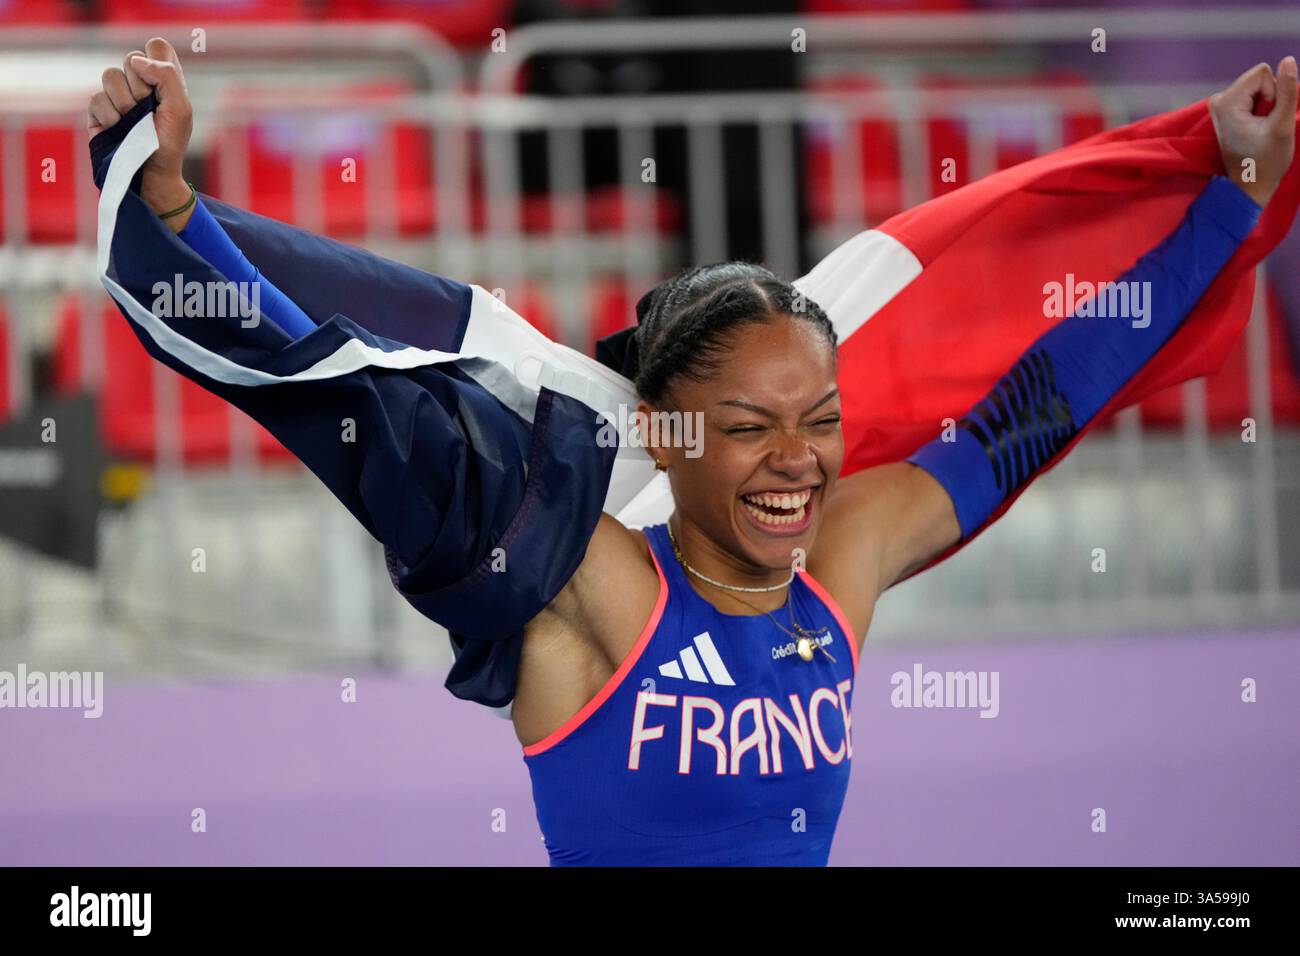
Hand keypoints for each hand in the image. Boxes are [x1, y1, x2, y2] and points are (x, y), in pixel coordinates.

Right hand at [87, 37, 194, 230]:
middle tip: (150, 111)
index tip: (160, 81)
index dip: (156, 56)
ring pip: (110, 75)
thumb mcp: (180, 109)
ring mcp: (117, 95)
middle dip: (142, 87)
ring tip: (133, 123)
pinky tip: (118, 129)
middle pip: (131, 59)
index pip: (157, 46)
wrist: (150, 174)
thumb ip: (166, 76)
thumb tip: (137, 61)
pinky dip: (109, 115)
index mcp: (163, 80)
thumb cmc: (168, 144)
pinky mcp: (99, 110)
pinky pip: (96, 97)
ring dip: (125, 102)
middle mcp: (139, 84)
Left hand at [1208, 56, 1296, 207]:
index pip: (1262, 73)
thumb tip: (1287, 60)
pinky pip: (1253, 97)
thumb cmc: (1266, 161)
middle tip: (1264, 126)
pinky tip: (1255, 129)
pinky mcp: (1226, 111)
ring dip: (1266, 106)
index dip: (1273, 93)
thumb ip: (1287, 92)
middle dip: (1270, 99)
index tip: (1266, 118)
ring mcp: (1220, 106)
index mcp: (1226, 102)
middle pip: (1260, 79)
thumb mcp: (1282, 125)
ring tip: (1259, 130)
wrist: (1249, 185)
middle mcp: (1218, 101)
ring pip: (1259, 88)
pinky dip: (1260, 110)